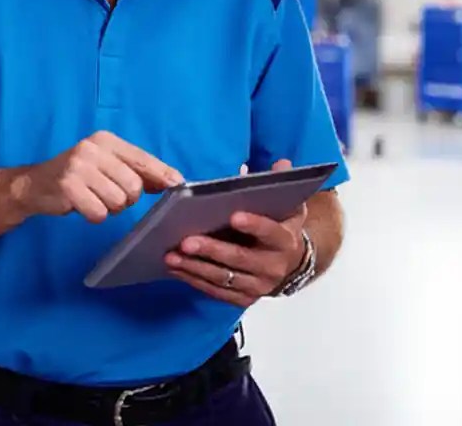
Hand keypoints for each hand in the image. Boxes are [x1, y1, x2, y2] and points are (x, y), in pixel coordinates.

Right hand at [12, 131, 183, 222]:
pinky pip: (98, 212)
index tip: (177, 184)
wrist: (35, 184)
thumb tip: (171, 180)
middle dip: (126, 198)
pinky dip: (94, 215)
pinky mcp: (67, 186)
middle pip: (133, 186)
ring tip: (94, 199)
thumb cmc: (77, 177)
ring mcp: (78, 166)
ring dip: (109, 208)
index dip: (161, 173)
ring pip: (118, 201)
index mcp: (105, 140)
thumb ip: (135, 170)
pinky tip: (82, 205)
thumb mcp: (106, 166)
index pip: (142, 158)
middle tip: (108, 195)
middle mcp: (92, 149)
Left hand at [163, 159, 307, 307]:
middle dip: (212, 250)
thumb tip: (282, 164)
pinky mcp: (244, 298)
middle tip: (186, 241)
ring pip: (224, 278)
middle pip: (240, 259)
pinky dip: (194, 280)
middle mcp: (274, 267)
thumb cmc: (280, 227)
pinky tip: (175, 268)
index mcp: (286, 241)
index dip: (254, 224)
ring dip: (195, 267)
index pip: (271, 232)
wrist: (291, 264)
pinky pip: (216, 291)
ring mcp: (258, 286)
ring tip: (171, 256)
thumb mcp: (288, 206)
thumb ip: (281, 185)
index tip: (234, 216)